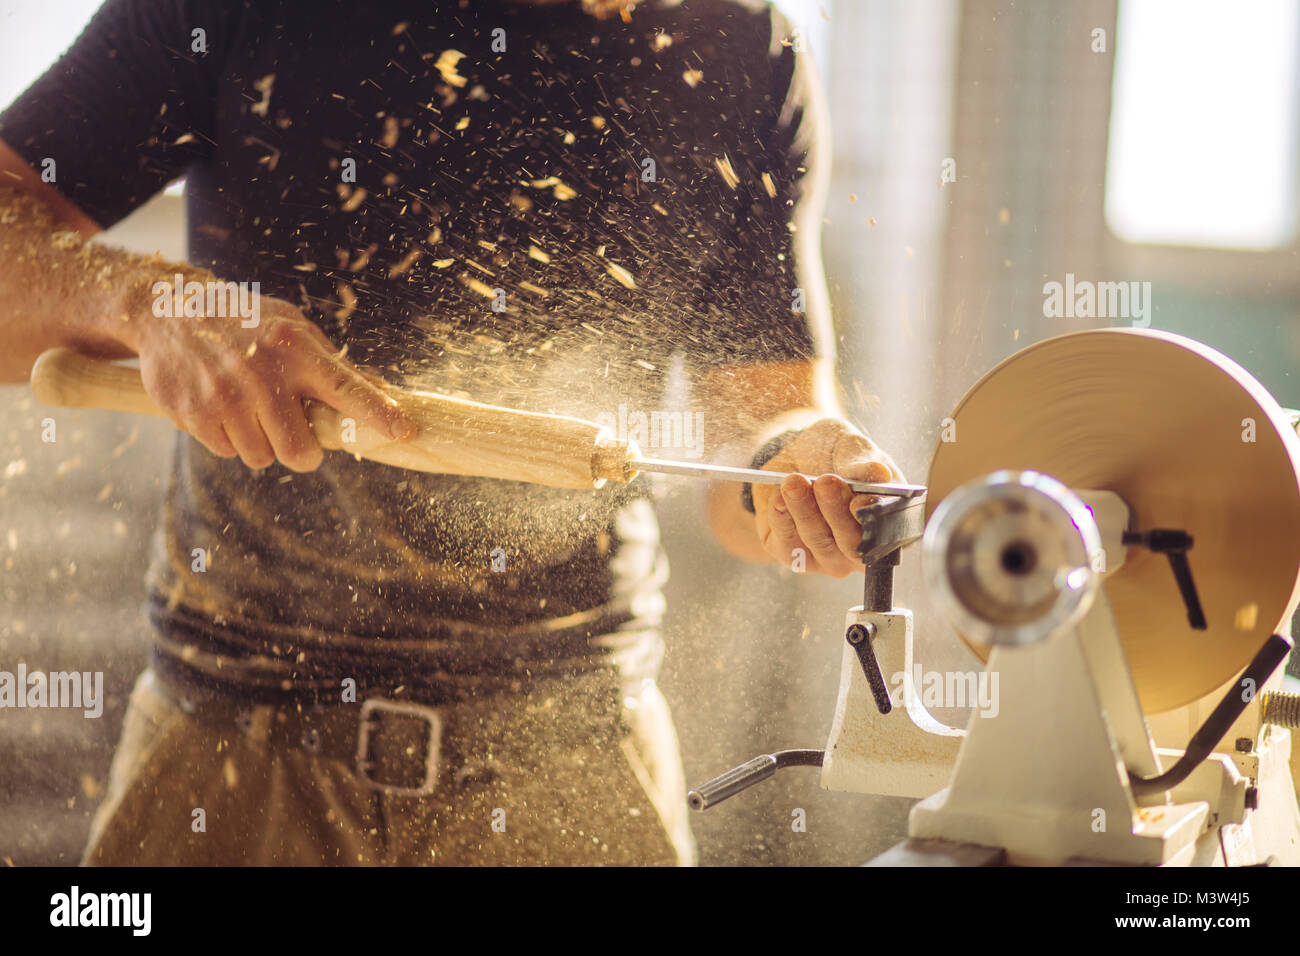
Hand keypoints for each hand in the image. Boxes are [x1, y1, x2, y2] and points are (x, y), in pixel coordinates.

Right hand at [133, 294, 413, 470]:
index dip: (377, 414)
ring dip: (261, 442)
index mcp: (294, 348)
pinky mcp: (194, 414)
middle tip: (294, 432)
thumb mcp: (292, 326)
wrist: (168, 311)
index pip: (346, 389)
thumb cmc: (245, 321)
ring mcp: (225, 397)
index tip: (404, 432)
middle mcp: (262, 374)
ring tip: (249, 409)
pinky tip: (221, 407)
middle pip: (300, 452)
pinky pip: (227, 452)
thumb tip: (381, 391)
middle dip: (303, 452)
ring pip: (261, 457)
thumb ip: (331, 363)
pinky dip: (229, 438)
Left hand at [752, 419, 903, 577]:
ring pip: (819, 541)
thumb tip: (880, 473)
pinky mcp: (795, 556)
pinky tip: (779, 496)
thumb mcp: (849, 446)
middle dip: (836, 512)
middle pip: (852, 544)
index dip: (874, 521)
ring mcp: (828, 557)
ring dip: (805, 510)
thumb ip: (862, 460)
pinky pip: (789, 544)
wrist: (794, 457)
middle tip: (826, 482)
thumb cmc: (833, 454)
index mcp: (889, 522)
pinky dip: (783, 518)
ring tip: (794, 481)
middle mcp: (863, 548)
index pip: (889, 533)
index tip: (858, 502)